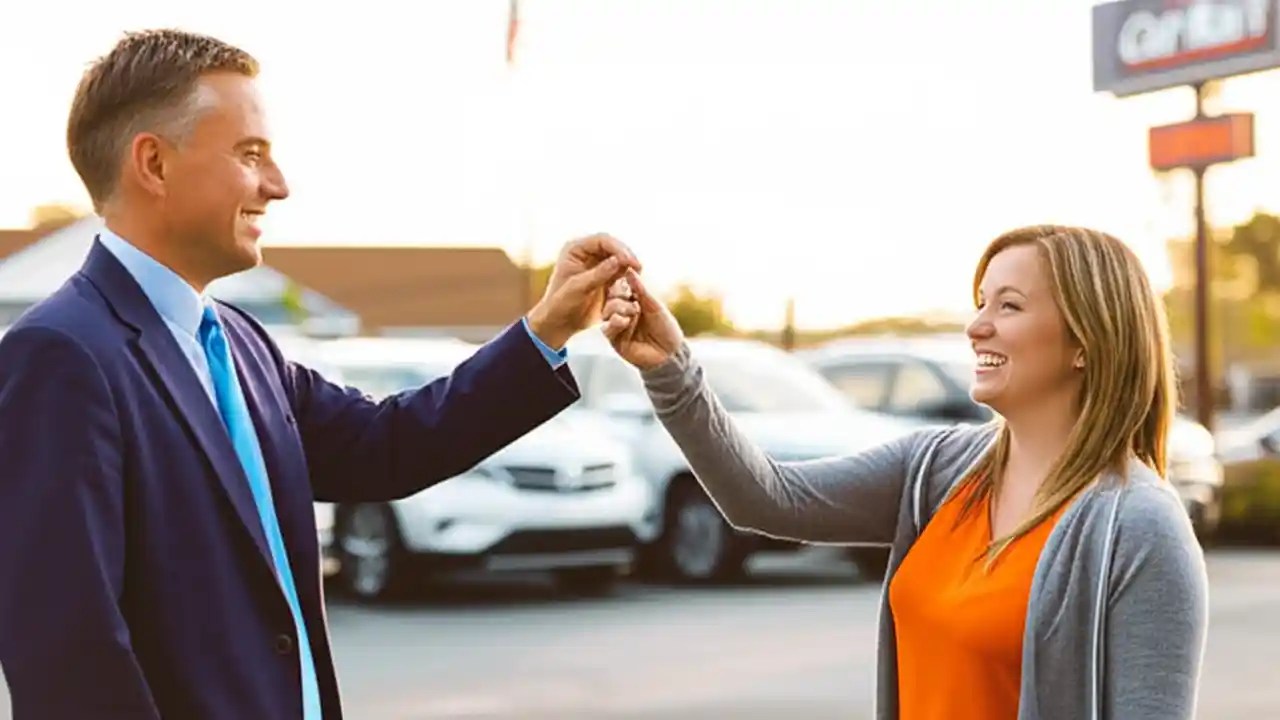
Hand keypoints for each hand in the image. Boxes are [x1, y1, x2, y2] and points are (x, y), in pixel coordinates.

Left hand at [526, 233, 640, 348]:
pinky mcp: (604, 276)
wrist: (559, 323)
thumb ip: (598, 273)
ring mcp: (596, 264)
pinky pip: (620, 270)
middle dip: (626, 255)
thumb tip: (619, 260)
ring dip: (629, 265)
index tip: (630, 261)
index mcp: (575, 249)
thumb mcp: (578, 288)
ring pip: (619, 258)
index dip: (618, 248)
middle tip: (639, 268)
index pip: (601, 240)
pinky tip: (633, 283)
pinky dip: (627, 275)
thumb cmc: (561, 305)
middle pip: (613, 246)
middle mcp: (586, 252)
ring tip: (637, 275)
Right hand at [601, 268, 683, 369]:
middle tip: (634, 302)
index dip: (621, 284)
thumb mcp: (654, 305)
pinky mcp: (615, 340)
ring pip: (606, 311)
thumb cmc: (665, 328)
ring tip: (633, 311)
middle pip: (610, 298)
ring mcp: (618, 325)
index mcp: (632, 301)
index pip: (619, 287)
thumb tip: (629, 270)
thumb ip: (640, 289)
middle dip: (619, 296)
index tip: (627, 284)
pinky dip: (615, 322)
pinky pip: (607, 328)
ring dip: (618, 308)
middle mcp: (623, 312)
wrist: (670, 353)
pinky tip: (625, 322)